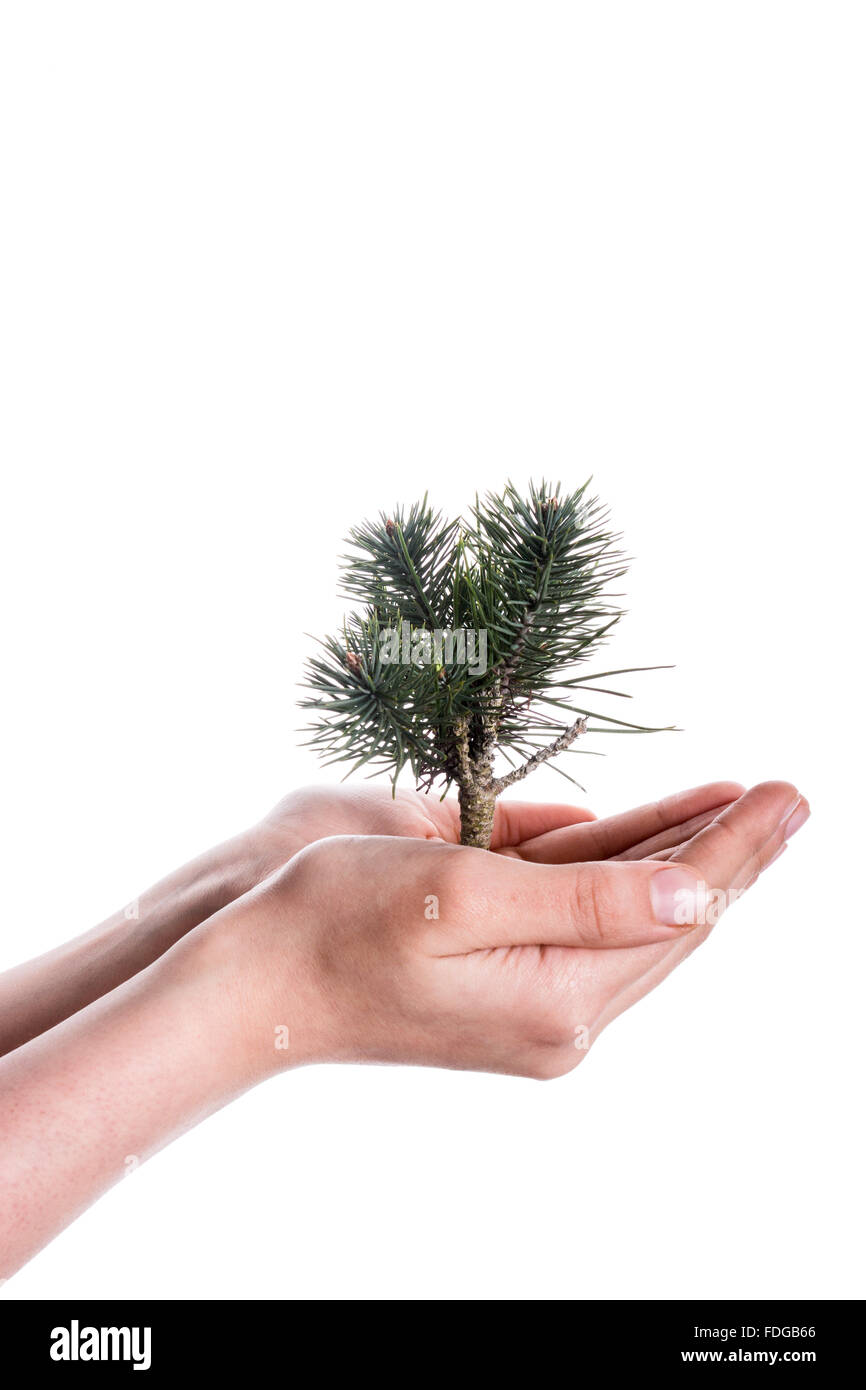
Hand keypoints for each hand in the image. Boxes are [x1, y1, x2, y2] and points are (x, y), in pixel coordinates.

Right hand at [221, 781, 808, 1081]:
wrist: (258, 982)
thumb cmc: (337, 923)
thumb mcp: (464, 896)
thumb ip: (588, 900)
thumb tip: (695, 893)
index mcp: (559, 1000)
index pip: (676, 909)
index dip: (737, 846)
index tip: (789, 794)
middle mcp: (561, 1019)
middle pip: (669, 920)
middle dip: (730, 852)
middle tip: (790, 796)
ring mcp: (535, 1010)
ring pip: (634, 921)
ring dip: (686, 859)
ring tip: (742, 808)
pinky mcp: (509, 991)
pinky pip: (591, 926)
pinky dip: (629, 878)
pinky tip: (656, 842)